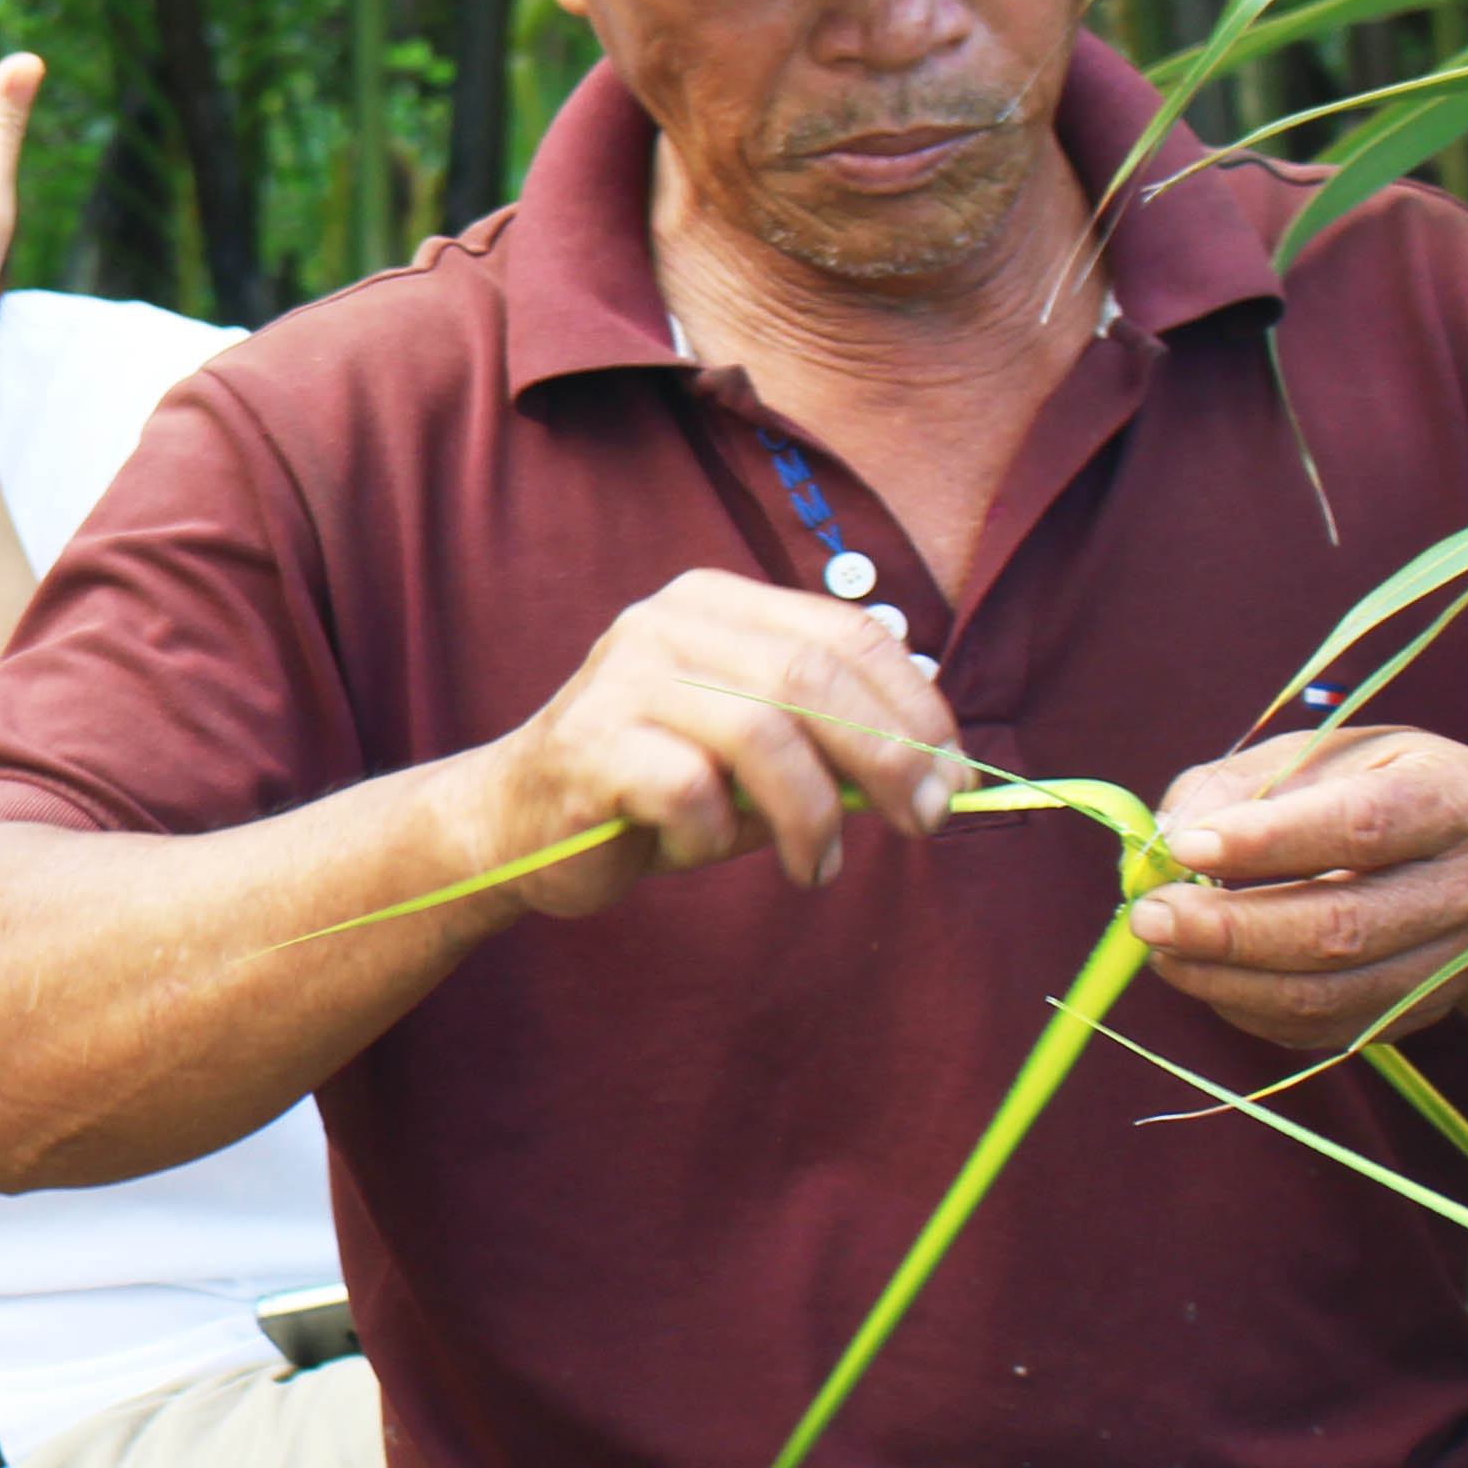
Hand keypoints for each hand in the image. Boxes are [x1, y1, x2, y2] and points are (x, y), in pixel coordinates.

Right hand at [468, 568, 962, 907]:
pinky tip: (708, 850)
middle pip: (813, 676)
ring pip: (762, 731)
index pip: (848, 632)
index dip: (916, 705)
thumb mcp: (754, 750)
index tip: (954, 774)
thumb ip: (827, 736)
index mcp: (718, 603)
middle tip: (925, 822)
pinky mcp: (589, 745)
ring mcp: (623, 678)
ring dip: (815, 814)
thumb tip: (940, 763)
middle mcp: (667, 622)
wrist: (513, 825)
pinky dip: (719, 834)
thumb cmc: (651, 788)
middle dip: (888, 758)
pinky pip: (692, 790)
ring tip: (820, 865)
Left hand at [1134, 725, 1467, 1055]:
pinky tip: (1207, 976)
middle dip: (1229, 930)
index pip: (1362, 826)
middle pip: (1342, 928)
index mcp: (1459, 801)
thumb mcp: (1336, 753)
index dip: (1266, 841)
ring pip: (1330, 995)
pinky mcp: (1425, 1010)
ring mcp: (1456, 961)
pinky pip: (1326, 1028)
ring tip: (1161, 950)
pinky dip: (1251, 1009)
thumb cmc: (1396, 790)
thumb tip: (1169, 834)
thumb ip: (1245, 782)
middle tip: (1149, 916)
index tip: (1185, 848)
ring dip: (1227, 981)